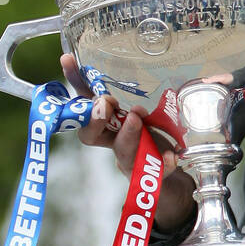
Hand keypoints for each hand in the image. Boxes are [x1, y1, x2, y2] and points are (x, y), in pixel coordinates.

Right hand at [59, 54, 195, 231]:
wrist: (177, 185)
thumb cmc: (161, 143)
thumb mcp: (156, 114)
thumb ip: (155, 92)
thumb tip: (177, 60)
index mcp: (113, 125)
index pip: (86, 104)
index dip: (75, 84)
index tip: (67, 60)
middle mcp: (117, 144)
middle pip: (91, 135)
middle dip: (93, 117)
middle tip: (105, 103)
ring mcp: (133, 163)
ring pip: (121, 152)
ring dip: (127, 134)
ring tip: (136, 119)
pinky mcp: (151, 180)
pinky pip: (154, 173)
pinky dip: (163, 163)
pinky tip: (173, 156)